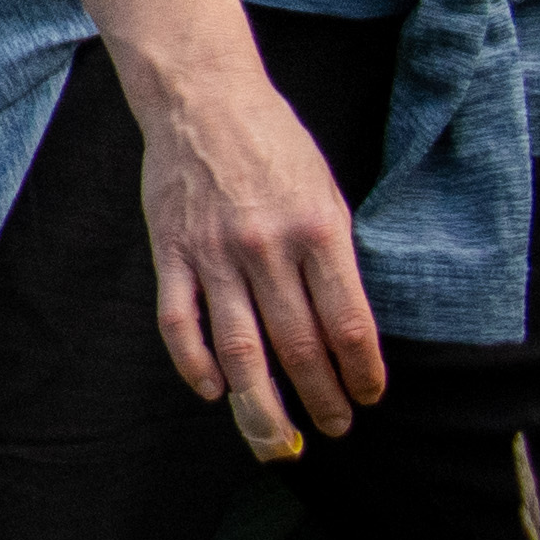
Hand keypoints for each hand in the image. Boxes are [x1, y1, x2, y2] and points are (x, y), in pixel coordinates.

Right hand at [133, 52, 383, 458]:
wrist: (203, 97)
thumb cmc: (274, 144)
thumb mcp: (325, 193)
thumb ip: (332, 260)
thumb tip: (342, 333)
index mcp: (318, 230)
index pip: (347, 326)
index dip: (360, 374)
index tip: (368, 397)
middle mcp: (268, 248)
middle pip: (298, 349)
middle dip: (320, 400)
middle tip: (333, 428)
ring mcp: (214, 254)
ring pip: (239, 351)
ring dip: (262, 406)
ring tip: (278, 441)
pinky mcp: (171, 252)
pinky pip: (179, 323)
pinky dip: (195, 365)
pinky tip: (214, 391)